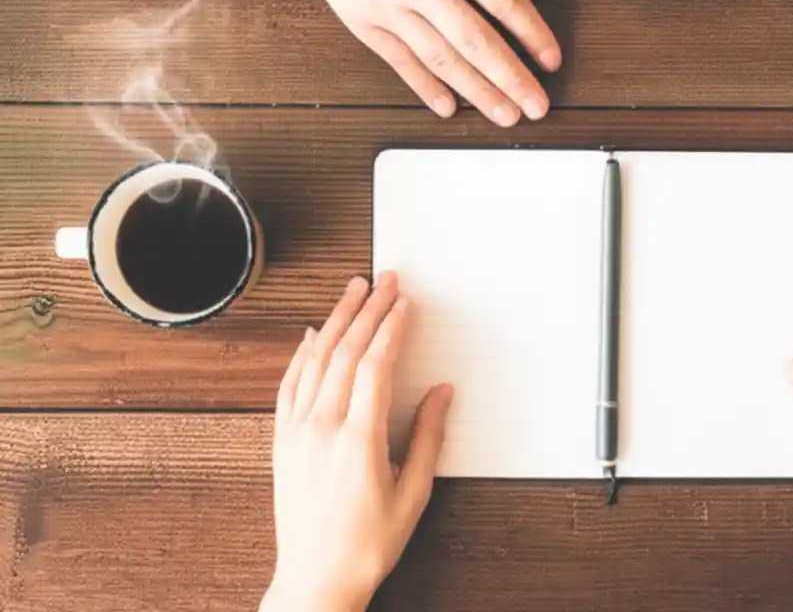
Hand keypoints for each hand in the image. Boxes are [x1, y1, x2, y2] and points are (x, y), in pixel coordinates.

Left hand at [261, 273, 453, 611]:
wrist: (315, 580)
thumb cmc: (366, 545)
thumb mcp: (413, 494)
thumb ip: (428, 437)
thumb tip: (440, 393)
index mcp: (358, 441)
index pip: (375, 366)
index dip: (392, 328)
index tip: (406, 304)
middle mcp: (321, 429)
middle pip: (345, 352)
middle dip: (368, 310)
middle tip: (386, 281)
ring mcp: (296, 433)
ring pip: (314, 360)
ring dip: (335, 321)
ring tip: (353, 291)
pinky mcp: (281, 442)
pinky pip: (289, 385)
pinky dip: (301, 354)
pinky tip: (311, 336)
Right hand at [293, 0, 560, 126]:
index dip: (532, 33)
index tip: (552, 60)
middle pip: (476, 40)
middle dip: (511, 79)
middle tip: (538, 108)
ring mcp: (386, 4)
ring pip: (441, 58)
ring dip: (477, 92)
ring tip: (505, 116)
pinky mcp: (359, 18)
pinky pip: (398, 60)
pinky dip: (424, 87)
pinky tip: (448, 108)